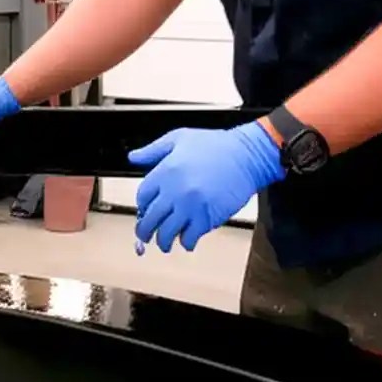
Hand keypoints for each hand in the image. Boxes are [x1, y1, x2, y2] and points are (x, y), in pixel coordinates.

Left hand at [128, 121, 284, 252]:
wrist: (248, 155)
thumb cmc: (216, 145)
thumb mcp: (179, 138)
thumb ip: (153, 150)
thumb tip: (133, 157)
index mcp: (165, 171)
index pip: (142, 197)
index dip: (142, 206)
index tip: (145, 211)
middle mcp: (174, 191)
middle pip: (150, 220)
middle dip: (145, 231)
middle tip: (146, 236)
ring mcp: (190, 207)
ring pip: (166, 233)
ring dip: (164, 241)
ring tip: (165, 243)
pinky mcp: (207, 218)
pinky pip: (189, 238)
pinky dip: (186, 242)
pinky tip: (187, 240)